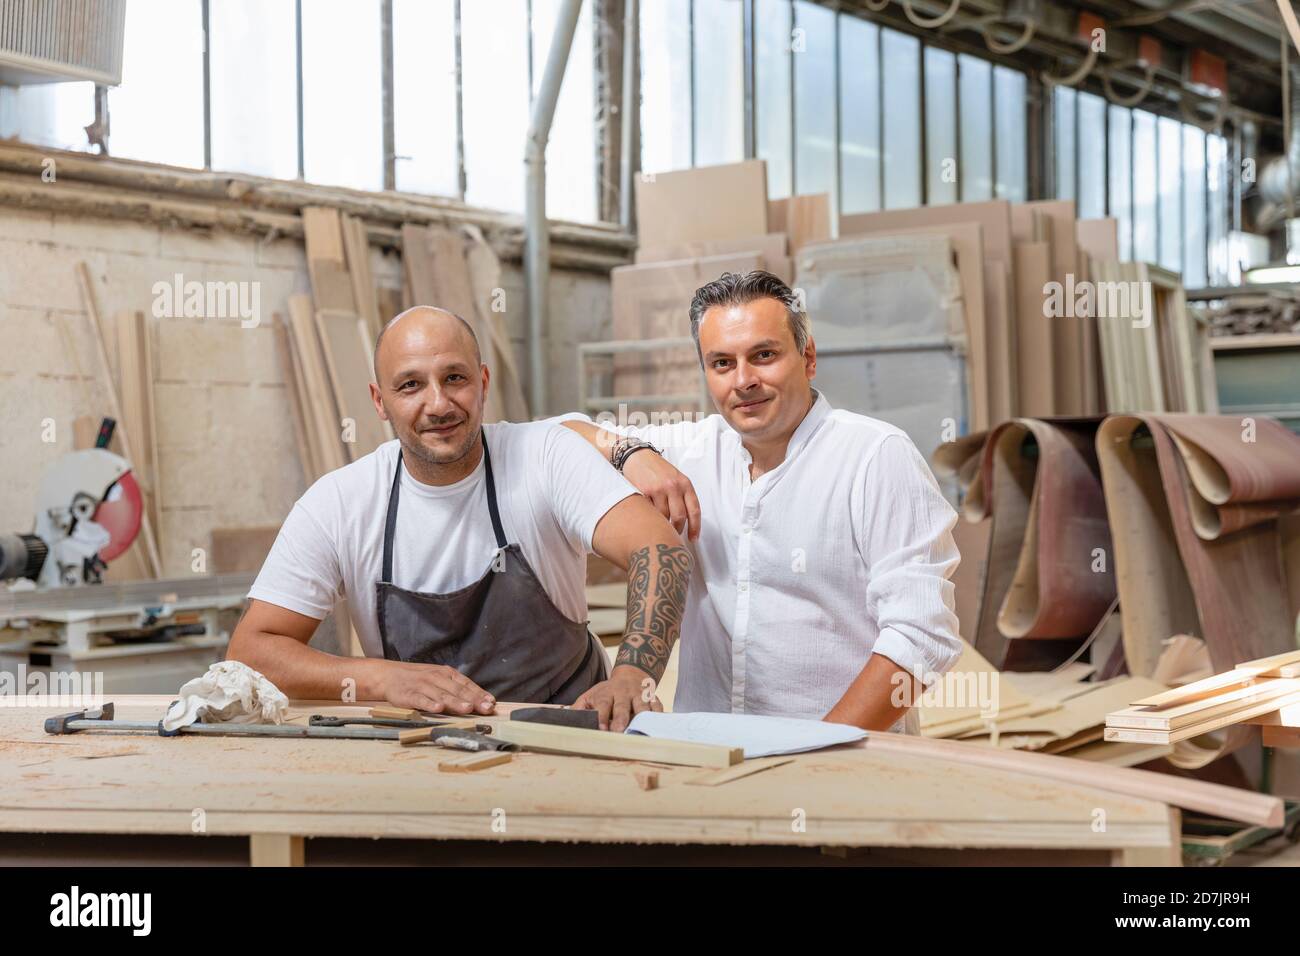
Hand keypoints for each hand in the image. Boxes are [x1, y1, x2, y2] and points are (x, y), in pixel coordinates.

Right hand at [381, 661, 495, 715]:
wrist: (389, 676)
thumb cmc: (420, 680)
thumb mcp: (439, 679)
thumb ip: (458, 689)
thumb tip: (481, 701)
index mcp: (446, 673)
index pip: (466, 684)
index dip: (479, 694)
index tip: (491, 703)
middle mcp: (436, 678)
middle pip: (457, 689)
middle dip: (473, 699)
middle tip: (486, 708)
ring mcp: (422, 685)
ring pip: (441, 694)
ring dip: (455, 702)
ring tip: (467, 709)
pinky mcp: (408, 695)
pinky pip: (420, 699)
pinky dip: (429, 704)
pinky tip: (438, 708)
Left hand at [572, 664, 663, 731]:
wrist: (630, 674)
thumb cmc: (607, 692)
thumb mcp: (590, 696)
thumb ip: (579, 709)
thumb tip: (567, 721)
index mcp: (606, 693)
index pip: (603, 704)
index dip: (602, 716)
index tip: (601, 728)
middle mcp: (623, 693)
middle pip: (622, 706)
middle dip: (621, 719)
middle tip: (620, 731)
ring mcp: (639, 695)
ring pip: (642, 706)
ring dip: (642, 717)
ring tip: (643, 729)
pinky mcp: (652, 697)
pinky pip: (658, 705)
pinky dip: (659, 714)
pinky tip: (659, 725)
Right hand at [622, 452, 700, 539]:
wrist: (638, 457)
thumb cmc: (658, 469)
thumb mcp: (676, 478)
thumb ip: (683, 496)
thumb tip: (688, 521)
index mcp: (685, 483)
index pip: (694, 510)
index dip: (695, 527)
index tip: (693, 538)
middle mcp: (673, 486)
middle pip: (679, 517)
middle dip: (677, 529)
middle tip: (674, 535)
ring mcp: (658, 489)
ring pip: (663, 517)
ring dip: (662, 524)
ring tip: (659, 523)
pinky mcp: (644, 492)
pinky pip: (650, 512)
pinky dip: (650, 516)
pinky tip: (648, 515)